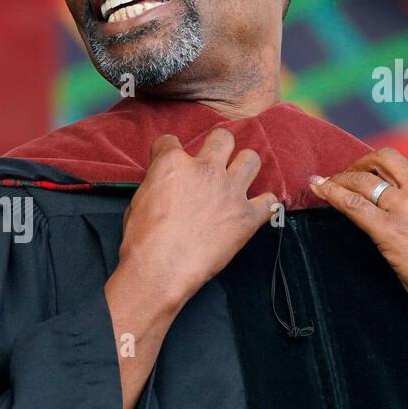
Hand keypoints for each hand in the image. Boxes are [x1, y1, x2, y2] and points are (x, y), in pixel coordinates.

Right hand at [117, 130, 277, 314]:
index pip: (171, 141)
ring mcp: (230, 192)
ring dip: (244, 167)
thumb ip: (157, 182)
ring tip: (237, 179)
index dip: (168, 152)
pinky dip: (264, 204)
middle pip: (222, 139)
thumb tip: (164, 183)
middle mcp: (206, 170)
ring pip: (252, 160)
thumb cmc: (143, 240)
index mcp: (174, 163)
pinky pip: (270, 201)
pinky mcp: (247, 217)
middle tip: (212, 161)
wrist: (160, 269)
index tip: (169, 163)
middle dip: (217, 146)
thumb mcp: (137, 200)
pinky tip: (255, 209)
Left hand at [308, 147, 407, 331]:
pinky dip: (330, 193)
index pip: (404, 164)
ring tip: (326, 187)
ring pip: (362, 180)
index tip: (366, 176)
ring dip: (340, 180)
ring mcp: (407, 207)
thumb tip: (405, 208)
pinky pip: (352, 204)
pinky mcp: (390, 230)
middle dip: (358, 164)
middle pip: (382, 159)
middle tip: (343, 177)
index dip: (380, 168)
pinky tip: (318, 190)